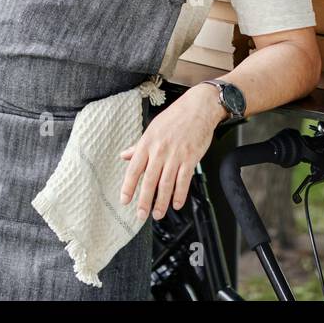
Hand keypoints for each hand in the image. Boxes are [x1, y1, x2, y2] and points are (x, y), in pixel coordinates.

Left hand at [118, 84, 224, 222]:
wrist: (199, 108)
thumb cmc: (176, 117)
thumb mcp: (152, 128)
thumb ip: (138, 146)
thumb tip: (124, 155)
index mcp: (147, 143)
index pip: (134, 169)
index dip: (128, 187)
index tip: (125, 200)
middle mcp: (160, 151)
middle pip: (149, 181)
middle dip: (144, 201)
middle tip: (141, 215)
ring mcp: (176, 155)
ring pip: (166, 184)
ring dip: (161, 202)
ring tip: (157, 213)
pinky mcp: (191, 158)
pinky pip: (184, 180)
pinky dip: (180, 194)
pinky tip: (176, 203)